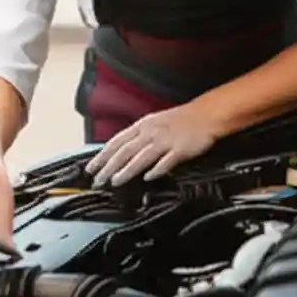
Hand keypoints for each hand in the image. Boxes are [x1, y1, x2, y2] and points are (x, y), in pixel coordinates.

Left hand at [85, 102, 221, 187]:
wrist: (205, 115)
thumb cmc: (179, 120)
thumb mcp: (153, 123)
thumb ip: (138, 137)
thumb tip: (122, 151)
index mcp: (142, 126)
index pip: (116, 142)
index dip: (102, 156)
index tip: (91, 168)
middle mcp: (150, 133)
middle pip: (125, 151)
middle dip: (109, 167)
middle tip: (98, 180)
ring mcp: (165, 141)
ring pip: (141, 157)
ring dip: (127, 170)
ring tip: (115, 181)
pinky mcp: (180, 149)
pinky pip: (166, 161)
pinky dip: (156, 169)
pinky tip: (148, 177)